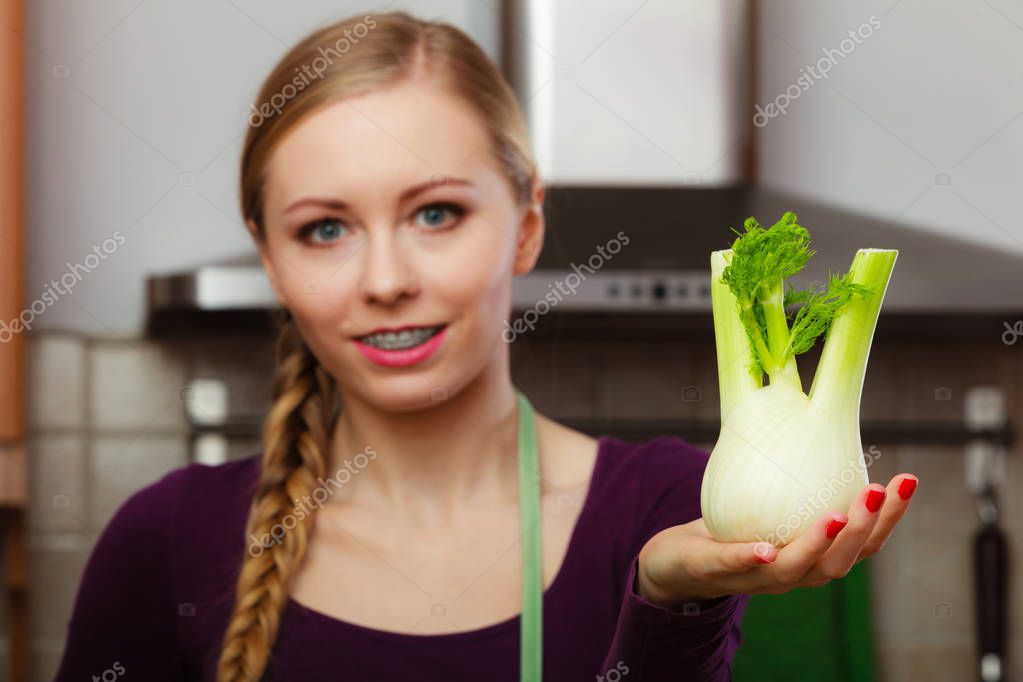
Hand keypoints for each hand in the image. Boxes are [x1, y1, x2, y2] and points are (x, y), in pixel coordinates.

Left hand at [636, 473, 918, 606]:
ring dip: (819, 545)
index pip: (862, 544)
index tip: (908, 479)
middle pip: (838, 562)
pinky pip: (735, 567)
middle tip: (878, 491)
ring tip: (838, 515)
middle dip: (864, 528)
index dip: (888, 516)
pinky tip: (767, 548)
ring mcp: (753, 578)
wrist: (675, 560)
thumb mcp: (769, 495)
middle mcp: (791, 574)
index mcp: (812, 556)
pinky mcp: (713, 571)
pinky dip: (753, 559)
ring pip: (795, 570)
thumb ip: (797, 466)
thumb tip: (815, 402)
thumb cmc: (731, 523)